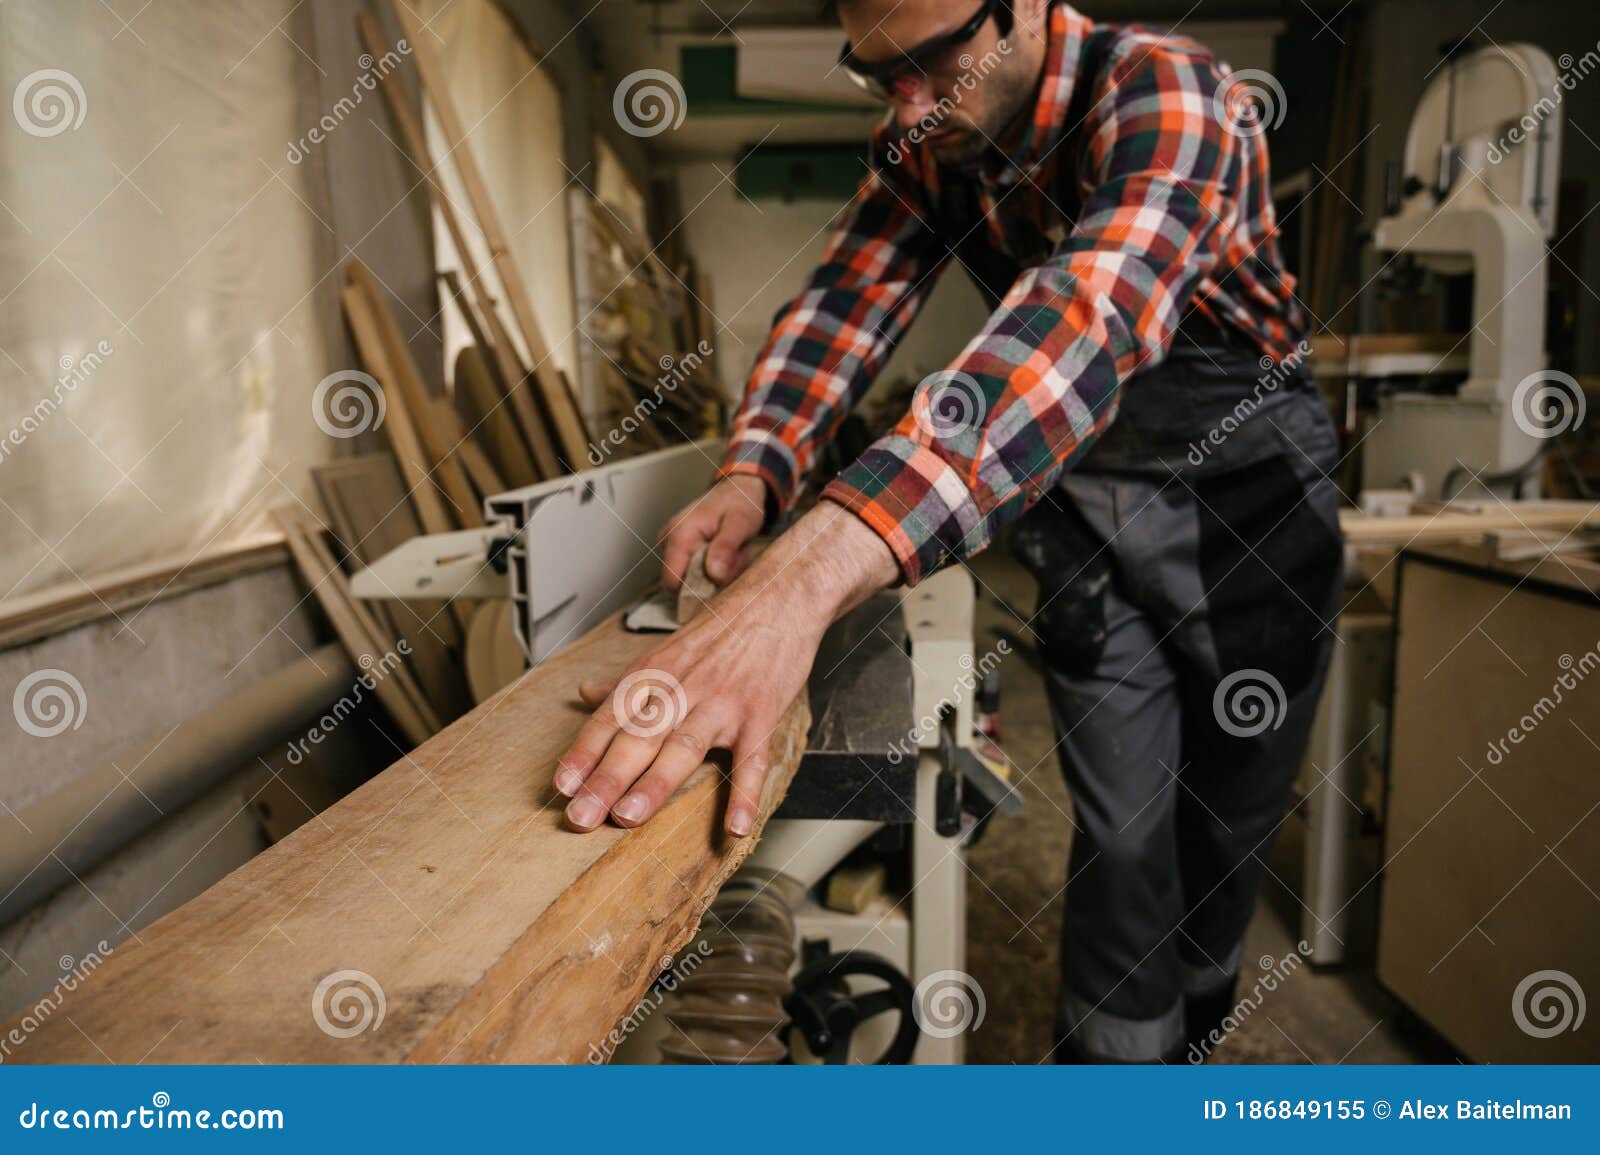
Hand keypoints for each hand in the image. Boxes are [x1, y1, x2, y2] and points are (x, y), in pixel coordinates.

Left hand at [554, 501, 899, 835]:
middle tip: (580, 816)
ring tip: (629, 817)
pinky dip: (746, 793)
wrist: (778, 599)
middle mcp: (681, 689)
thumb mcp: (666, 650)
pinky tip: (736, 826)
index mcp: (654, 675)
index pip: (609, 719)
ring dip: (655, 783)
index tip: (560, 788)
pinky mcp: (761, 713)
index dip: (582, 754)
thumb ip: (626, 681)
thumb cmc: (721, 629)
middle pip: (637, 737)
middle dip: (605, 779)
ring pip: (683, 746)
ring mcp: (722, 702)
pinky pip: (752, 758)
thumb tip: (585, 694)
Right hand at [659, 473, 769, 590]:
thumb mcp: (741, 523)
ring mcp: (672, 544)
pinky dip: (713, 566)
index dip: (696, 590)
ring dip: (717, 572)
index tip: (721, 579)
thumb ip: (726, 547)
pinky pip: (694, 570)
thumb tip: (714, 574)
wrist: (738, 490)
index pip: (672, 582)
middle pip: (686, 582)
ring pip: (693, 578)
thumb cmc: (740, 503)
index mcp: (680, 534)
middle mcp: (669, 540)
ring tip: (731, 551)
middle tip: (735, 556)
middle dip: (713, 577)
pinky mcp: (679, 549)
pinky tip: (724, 552)